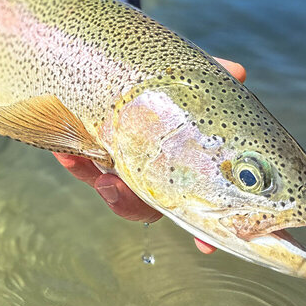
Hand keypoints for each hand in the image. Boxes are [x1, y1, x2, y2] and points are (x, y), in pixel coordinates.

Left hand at [54, 57, 246, 254]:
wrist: (107, 60)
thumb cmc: (158, 77)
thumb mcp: (182, 78)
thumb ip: (205, 79)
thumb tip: (238, 72)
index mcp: (180, 163)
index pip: (195, 203)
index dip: (203, 229)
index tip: (205, 245)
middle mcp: (150, 170)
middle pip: (147, 204)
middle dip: (135, 205)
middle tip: (124, 192)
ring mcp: (119, 162)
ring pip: (114, 190)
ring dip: (108, 190)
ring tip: (104, 180)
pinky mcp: (88, 150)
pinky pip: (81, 164)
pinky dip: (74, 160)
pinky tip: (66, 154)